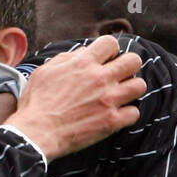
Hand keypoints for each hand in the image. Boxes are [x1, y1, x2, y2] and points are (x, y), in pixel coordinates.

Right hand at [7, 36, 145, 160]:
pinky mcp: (111, 122)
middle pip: (134, 61)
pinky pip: (135, 113)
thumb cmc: (36, 103)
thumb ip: (67, 58)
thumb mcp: (45, 71)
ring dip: (131, 90)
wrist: (36, 133)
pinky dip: (127, 114)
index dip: (110, 51)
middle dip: (128, 66)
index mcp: (83, 63)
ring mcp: (108, 100)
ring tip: (120, 95)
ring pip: (140, 86)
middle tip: (119, 76)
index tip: (105, 60)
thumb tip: (83, 51)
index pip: (111, 43)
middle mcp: (100, 78)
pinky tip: (117, 115)